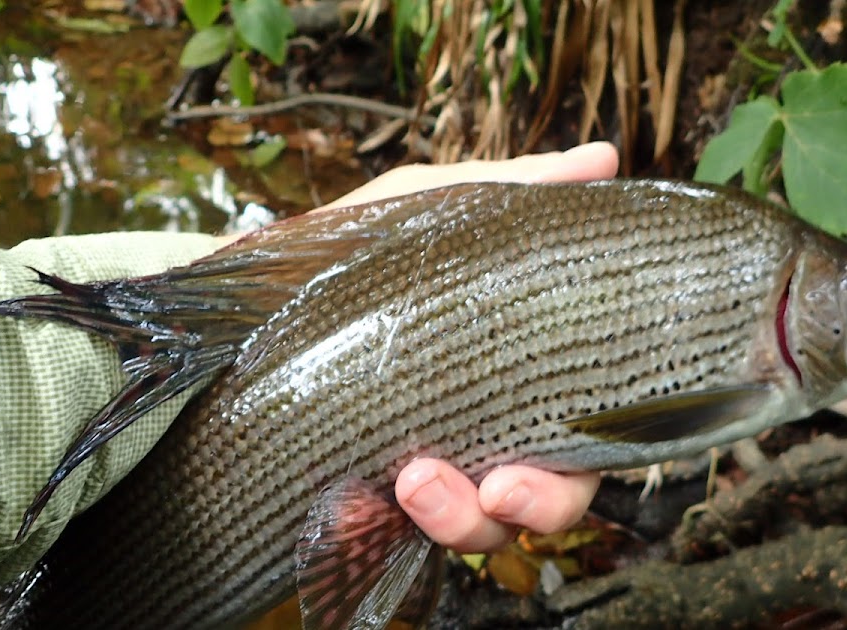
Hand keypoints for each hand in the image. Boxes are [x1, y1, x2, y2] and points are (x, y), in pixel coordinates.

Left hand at [326, 142, 617, 552]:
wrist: (245, 293)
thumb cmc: (356, 252)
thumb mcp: (436, 213)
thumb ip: (520, 193)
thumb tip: (602, 159)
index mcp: (518, 379)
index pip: (580, 447)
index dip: (576, 472)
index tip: (535, 465)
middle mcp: (483, 438)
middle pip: (542, 506)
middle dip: (530, 510)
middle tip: (496, 492)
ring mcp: (422, 473)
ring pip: (473, 532)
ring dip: (456, 523)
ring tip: (409, 481)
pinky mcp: (359, 497)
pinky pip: (379, 541)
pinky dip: (366, 532)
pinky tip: (345, 508)